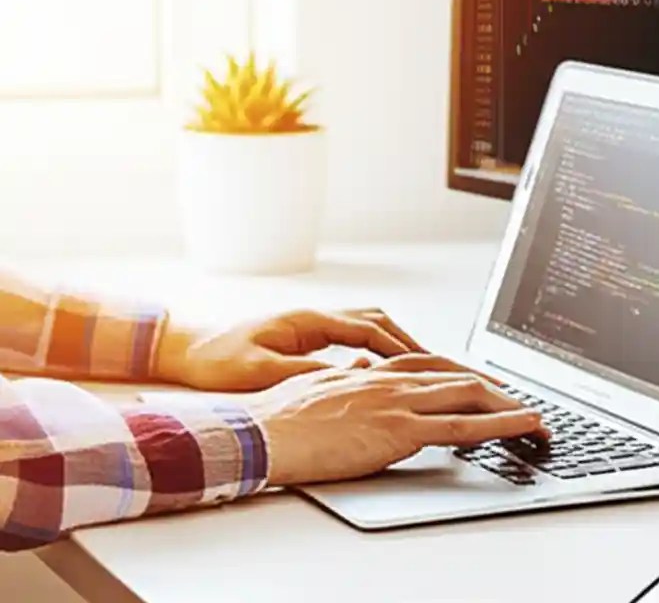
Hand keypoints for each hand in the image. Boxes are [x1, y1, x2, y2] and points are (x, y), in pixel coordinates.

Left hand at [155, 309, 418, 391]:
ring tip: (419, 368)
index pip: (370, 330)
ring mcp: (311, 325)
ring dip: (395, 344)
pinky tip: (384, 370)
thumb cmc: (214, 360)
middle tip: (436, 366)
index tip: (426, 367)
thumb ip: (306, 373)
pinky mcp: (306, 337)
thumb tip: (349, 377)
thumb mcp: (260, 372)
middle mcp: (314, 317)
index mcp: (308, 321)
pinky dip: (377, 349)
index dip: (402, 349)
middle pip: (378, 321)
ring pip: (368, 326)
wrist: (185, 349)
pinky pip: (354, 338)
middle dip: (409, 343)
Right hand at [251, 363, 548, 485]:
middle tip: (522, 405)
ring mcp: (399, 403)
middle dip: (497, 391)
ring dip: (510, 406)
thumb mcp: (319, 385)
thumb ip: (347, 375)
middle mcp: (393, 379)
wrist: (260, 434)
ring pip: (470, 395)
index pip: (433, 364)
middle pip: (460, 376)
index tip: (488, 385)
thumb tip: (362, 366)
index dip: (465, 374)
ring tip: (537, 419)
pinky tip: (524, 427)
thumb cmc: (280, 417)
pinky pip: (462, 427)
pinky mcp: (399, 430)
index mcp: (374, 370)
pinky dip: (501, 425)